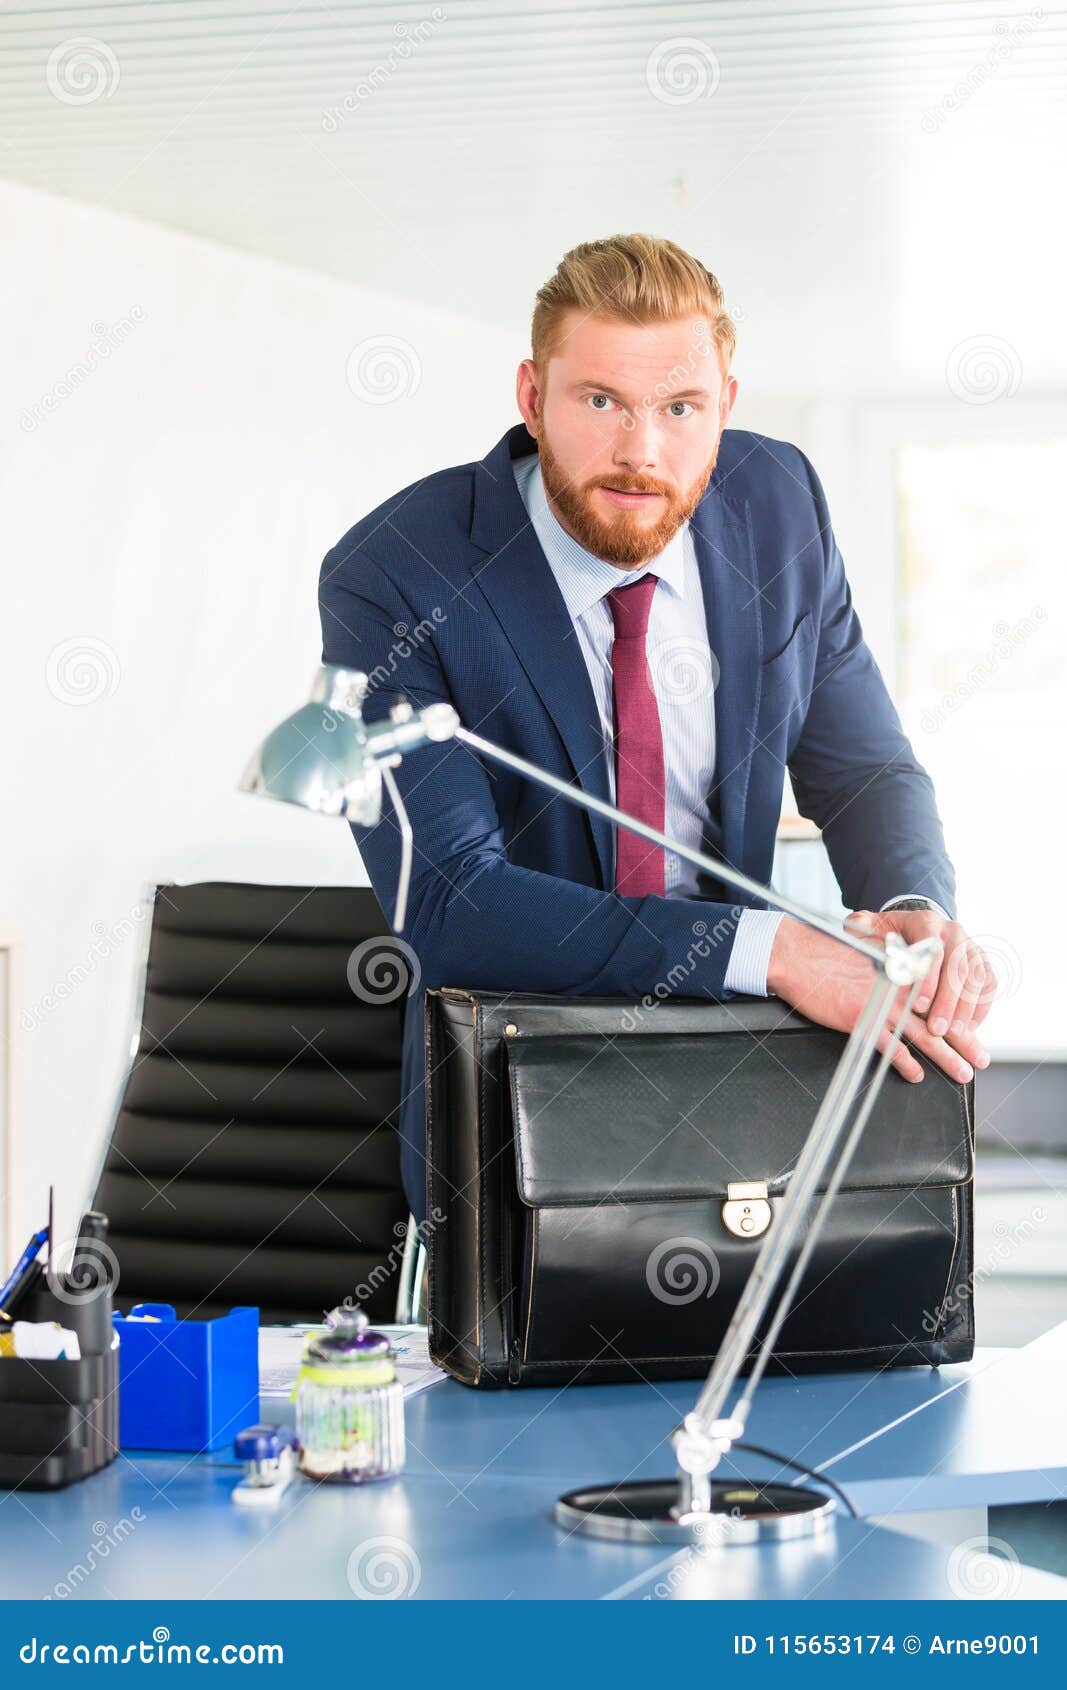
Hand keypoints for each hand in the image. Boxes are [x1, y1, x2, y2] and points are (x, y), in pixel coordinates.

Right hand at [767, 911, 989, 1084]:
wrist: (797, 955)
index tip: (971, 1029)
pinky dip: (905, 1063)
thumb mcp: (868, 952)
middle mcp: (896, 987)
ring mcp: (880, 1004)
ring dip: (946, 1057)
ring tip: (962, 1073)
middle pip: (939, 1018)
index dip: (958, 1014)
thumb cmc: (827, 953)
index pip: (939, 995)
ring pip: (923, 1035)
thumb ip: (890, 966)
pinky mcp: (860, 1020)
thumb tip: (906, 979)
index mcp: (901, 969)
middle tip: (980, 1059)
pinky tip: (916, 1075)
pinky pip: (890, 1047)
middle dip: (964, 1041)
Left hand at [845, 907, 995, 1071]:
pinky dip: (982, 1007)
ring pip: (977, 978)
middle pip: (958, 968)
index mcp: (926, 922)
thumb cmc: (890, 933)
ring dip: (966, 1008)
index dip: (928, 979)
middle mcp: (953, 932)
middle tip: (937, 1029)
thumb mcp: (870, 925)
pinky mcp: (981, 962)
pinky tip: (969, 1026)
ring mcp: (970, 946)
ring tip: (955, 1033)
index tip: (919, 1005)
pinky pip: (989, 985)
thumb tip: (855, 928)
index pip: (932, 950)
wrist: (916, 926)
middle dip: (948, 1002)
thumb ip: (860, 927)